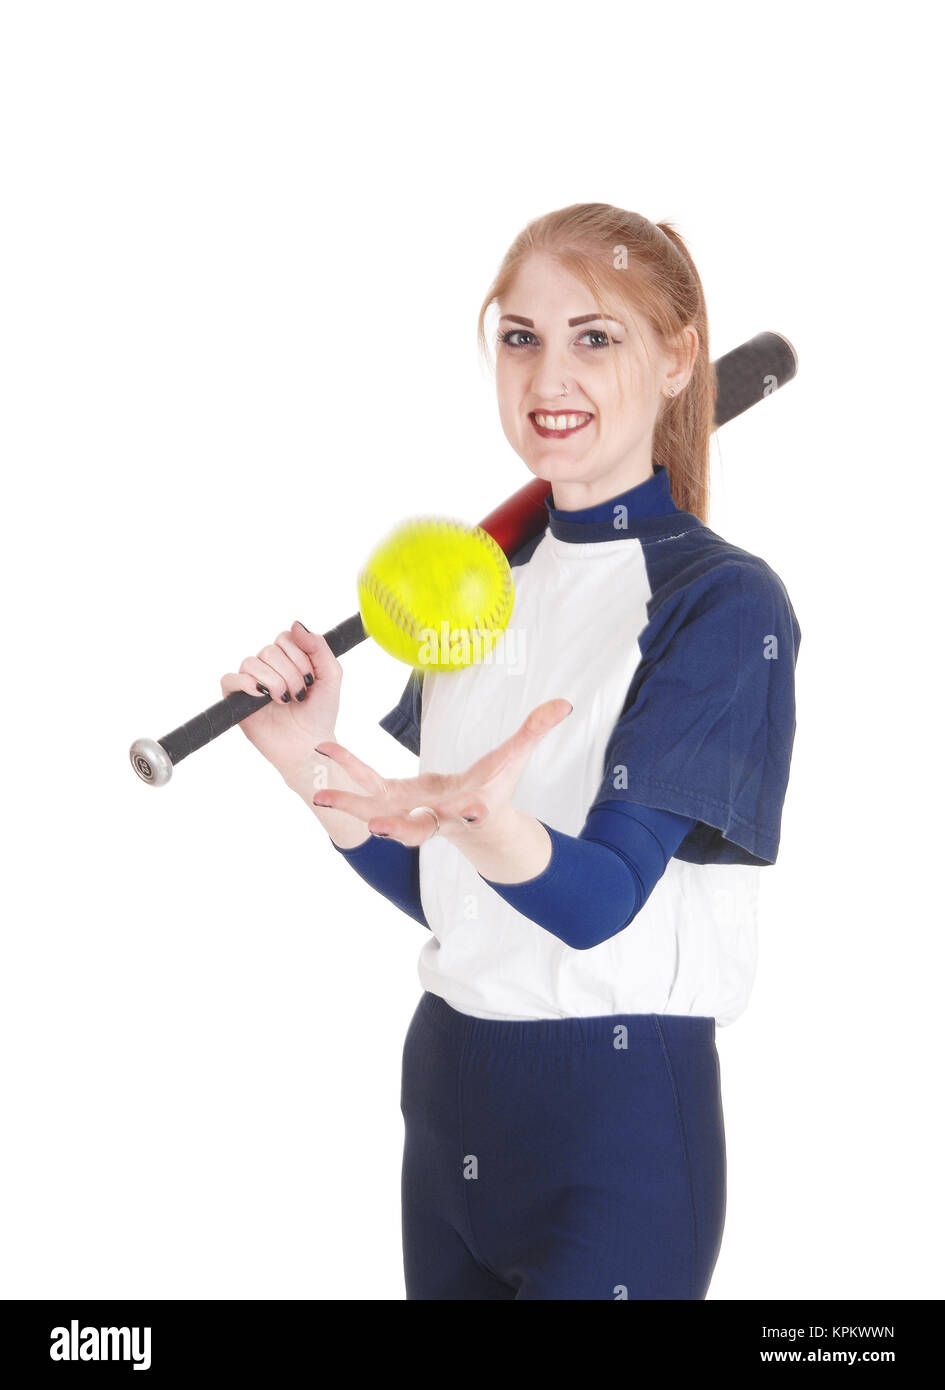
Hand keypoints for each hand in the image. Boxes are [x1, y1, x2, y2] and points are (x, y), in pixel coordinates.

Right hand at [220, 620, 342, 787]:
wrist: (310, 745)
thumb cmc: (320, 713)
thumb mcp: (331, 676)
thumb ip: (318, 647)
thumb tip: (296, 624)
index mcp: (288, 659)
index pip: (285, 638)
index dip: (299, 656)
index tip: (311, 679)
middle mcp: (268, 667)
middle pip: (269, 650)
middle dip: (290, 673)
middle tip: (299, 695)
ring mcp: (251, 683)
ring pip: (251, 662)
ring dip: (273, 682)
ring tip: (284, 700)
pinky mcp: (237, 700)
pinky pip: (229, 679)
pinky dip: (245, 683)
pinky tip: (261, 695)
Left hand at [311, 697, 572, 845]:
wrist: (474, 822)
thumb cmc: (494, 789)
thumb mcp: (514, 761)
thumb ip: (534, 732)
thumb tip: (563, 703)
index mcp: (470, 810)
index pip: (475, 813)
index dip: (473, 812)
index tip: (474, 810)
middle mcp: (436, 818)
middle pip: (414, 829)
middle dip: (396, 829)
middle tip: (377, 828)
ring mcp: (410, 812)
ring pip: (378, 813)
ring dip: (351, 805)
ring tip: (321, 795)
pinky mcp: (393, 799)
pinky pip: (366, 786)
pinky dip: (346, 772)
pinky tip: (325, 752)